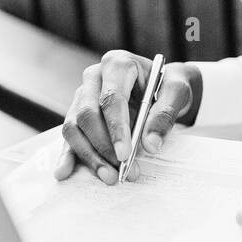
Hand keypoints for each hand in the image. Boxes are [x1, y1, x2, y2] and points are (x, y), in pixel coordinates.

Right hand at [55, 51, 202, 183]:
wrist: (162, 87)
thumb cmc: (169, 86)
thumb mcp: (177, 93)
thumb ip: (166, 115)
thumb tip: (151, 145)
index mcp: (118, 64)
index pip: (112, 98)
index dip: (116, 128)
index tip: (125, 154)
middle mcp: (94, 78)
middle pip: (88, 114)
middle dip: (104, 146)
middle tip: (122, 169)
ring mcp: (82, 96)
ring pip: (75, 127)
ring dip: (90, 155)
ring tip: (110, 177)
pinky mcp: (78, 114)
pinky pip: (70, 136)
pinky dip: (68, 155)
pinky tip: (64, 172)